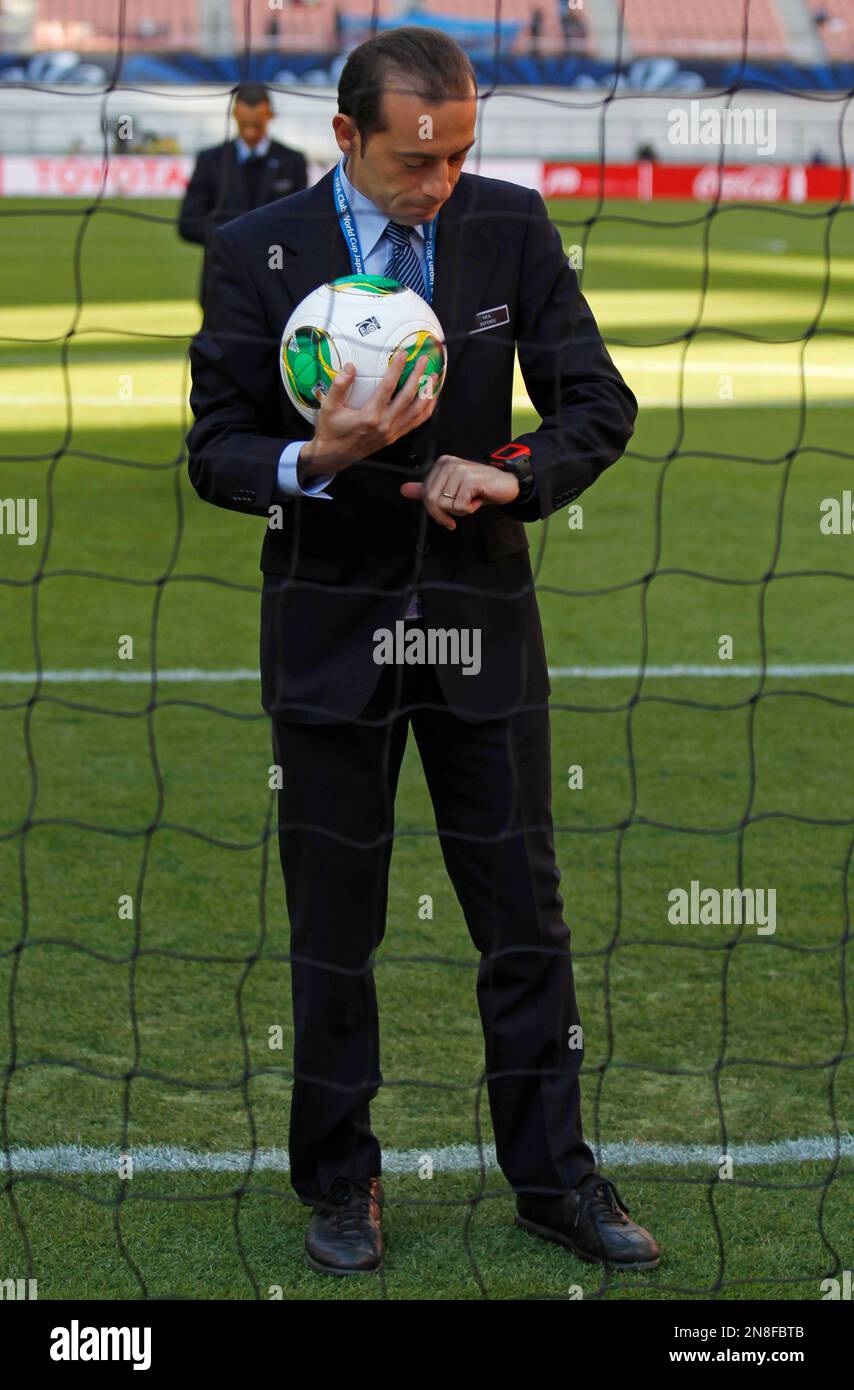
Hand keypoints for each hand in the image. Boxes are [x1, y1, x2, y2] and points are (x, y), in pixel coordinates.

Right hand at [299, 350, 438, 477]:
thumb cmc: (331, 430)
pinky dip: (426, 409)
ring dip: (428, 393)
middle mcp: (385, 425)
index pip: (388, 387)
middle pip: (408, 397)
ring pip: (417, 412)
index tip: (404, 354)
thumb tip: (350, 366)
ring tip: (434, 377)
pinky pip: (416, 423)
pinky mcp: (395, 437)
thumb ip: (339, 386)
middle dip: (418, 376)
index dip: (397, 369)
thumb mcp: (328, 407)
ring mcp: (392, 432)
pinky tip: (430, 398)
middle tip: (425, 360)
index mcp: (370, 416)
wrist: (333, 456)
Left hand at [399, 454, 519, 530]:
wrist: (507, 484)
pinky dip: (470, 509)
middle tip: (460, 514)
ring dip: (461, 511)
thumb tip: (404, 490)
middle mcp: (448, 464)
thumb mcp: (451, 489)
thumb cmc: (480, 488)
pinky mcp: (470, 479)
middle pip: (432, 500)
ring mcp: (459, 470)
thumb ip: (427, 489)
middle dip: (444, 514)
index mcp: (441, 464)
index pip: (425, 494)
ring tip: (472, 501)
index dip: (435, 512)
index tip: (446, 519)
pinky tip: (478, 499)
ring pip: (446, 504)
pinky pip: (460, 506)